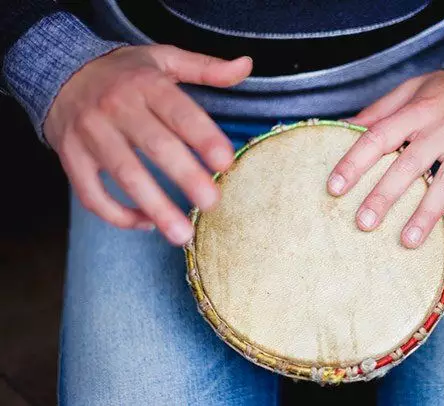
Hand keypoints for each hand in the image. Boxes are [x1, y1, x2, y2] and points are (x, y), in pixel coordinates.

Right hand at [44, 45, 252, 244]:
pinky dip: (117, 214)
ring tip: (182, 233)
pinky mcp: (71, 157)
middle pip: (154, 146)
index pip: (179, 111)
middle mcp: (116, 108)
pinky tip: (147, 224)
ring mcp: (90, 134)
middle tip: (212, 203)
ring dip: (155, 206)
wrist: (59, 71)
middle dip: (185, 176)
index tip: (226, 162)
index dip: (203, 137)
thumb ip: (206, 67)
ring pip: (124, 175)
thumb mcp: (164, 58)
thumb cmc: (125, 72)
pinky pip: (92, 194)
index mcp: (145, 84)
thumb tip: (246, 65)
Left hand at [327, 70, 443, 258]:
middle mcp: (443, 131)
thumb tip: (341, 126)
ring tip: (407, 242)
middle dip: (385, 195)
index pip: (380, 136)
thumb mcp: (413, 89)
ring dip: (427, 216)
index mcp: (419, 111)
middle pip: (410, 165)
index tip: (334, 187)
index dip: (355, 162)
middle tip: (364, 223)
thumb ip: (379, 110)